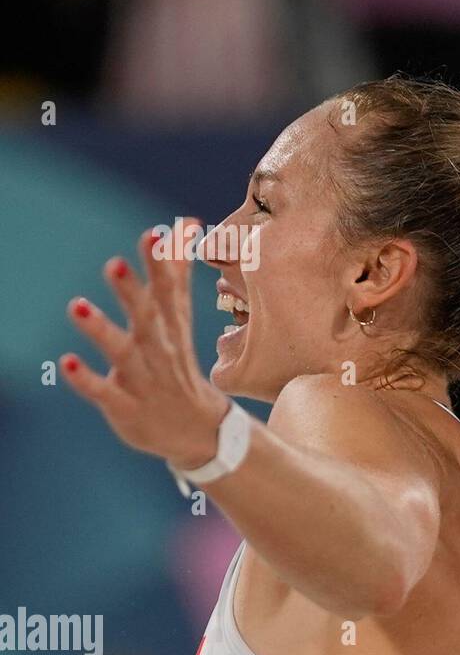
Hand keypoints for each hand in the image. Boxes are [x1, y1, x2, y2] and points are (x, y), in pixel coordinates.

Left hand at [61, 220, 230, 468]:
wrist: (196, 432)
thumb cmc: (178, 366)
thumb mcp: (178, 319)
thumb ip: (176, 271)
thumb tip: (187, 223)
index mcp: (170, 327)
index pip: (167, 291)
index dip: (160, 264)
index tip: (154, 234)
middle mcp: (159, 350)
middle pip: (147, 319)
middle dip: (131, 293)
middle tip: (114, 264)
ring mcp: (143, 379)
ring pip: (123, 353)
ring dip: (101, 331)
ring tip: (76, 306)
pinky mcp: (126, 407)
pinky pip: (105, 393)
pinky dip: (88, 380)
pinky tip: (67, 362)